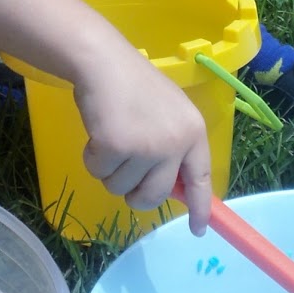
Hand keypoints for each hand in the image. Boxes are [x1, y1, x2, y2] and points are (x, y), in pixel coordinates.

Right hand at [73, 54, 214, 236]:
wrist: (104, 62)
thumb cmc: (135, 86)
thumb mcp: (168, 114)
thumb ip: (174, 148)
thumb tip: (173, 189)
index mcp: (193, 132)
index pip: (201, 179)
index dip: (200, 207)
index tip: (197, 229)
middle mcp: (175, 143)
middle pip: (154, 196)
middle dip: (135, 194)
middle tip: (124, 174)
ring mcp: (146, 146)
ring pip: (121, 187)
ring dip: (110, 169)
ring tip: (111, 135)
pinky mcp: (116, 147)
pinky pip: (98, 173)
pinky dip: (92, 158)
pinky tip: (97, 132)